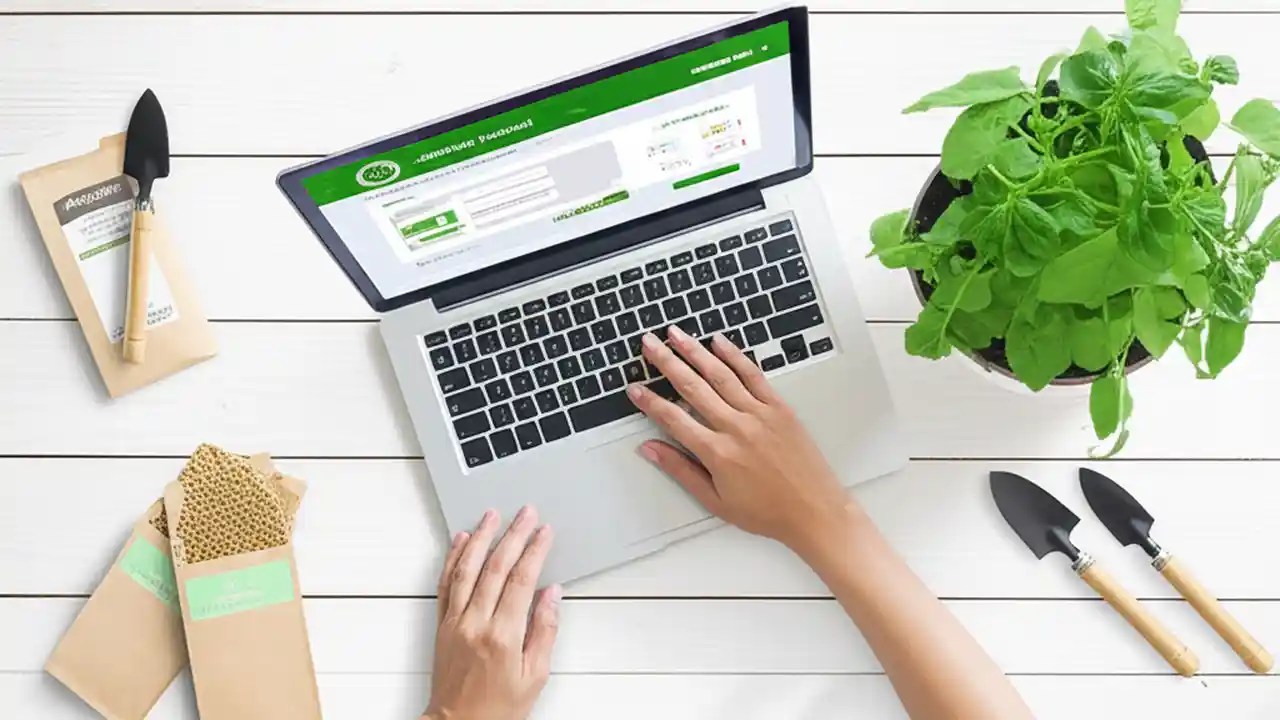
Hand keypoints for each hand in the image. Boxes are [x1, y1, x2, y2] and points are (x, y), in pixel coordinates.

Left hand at [424, 507, 559, 719]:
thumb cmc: (497, 709)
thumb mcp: (534, 676)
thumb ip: (544, 631)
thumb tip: (552, 595)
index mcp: (502, 636)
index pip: (521, 580)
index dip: (534, 551)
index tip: (544, 532)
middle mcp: (475, 623)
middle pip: (495, 567)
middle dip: (513, 535)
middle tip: (526, 513)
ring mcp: (455, 622)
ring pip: (466, 568)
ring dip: (480, 537)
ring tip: (492, 515)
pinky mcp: (442, 625)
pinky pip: (446, 583)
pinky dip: (453, 558)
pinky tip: (460, 541)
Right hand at [627, 328, 851, 553]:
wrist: (814, 511)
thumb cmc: (767, 512)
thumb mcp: (715, 501)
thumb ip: (680, 470)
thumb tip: (650, 449)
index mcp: (717, 453)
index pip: (673, 418)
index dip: (650, 401)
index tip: (635, 388)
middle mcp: (736, 427)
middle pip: (692, 386)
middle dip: (667, 362)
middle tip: (649, 343)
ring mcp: (759, 414)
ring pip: (720, 374)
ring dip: (695, 351)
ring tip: (676, 334)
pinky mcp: (779, 409)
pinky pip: (753, 375)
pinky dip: (735, 356)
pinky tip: (719, 342)